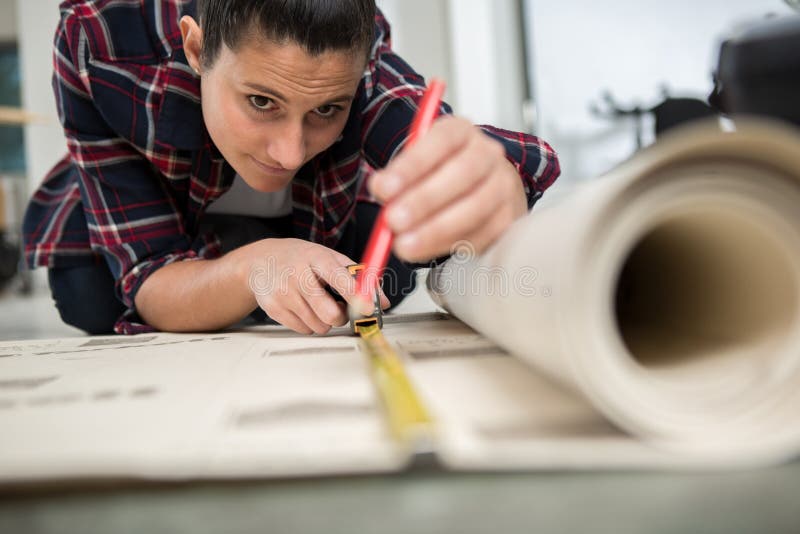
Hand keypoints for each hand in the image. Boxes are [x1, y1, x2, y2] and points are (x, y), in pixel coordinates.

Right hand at [239, 238, 389, 334]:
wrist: (261, 261)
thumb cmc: (301, 259)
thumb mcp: (330, 258)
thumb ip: (359, 279)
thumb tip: (383, 302)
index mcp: (317, 258)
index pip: (339, 277)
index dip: (355, 295)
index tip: (368, 307)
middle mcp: (298, 275)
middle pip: (329, 313)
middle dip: (341, 317)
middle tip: (339, 308)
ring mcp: (283, 293)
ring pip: (318, 326)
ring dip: (325, 321)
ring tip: (318, 304)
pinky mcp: (273, 308)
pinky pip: (304, 330)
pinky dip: (309, 324)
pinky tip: (304, 308)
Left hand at [368, 116, 527, 261]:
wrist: (483, 185)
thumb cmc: (441, 172)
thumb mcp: (416, 164)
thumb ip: (397, 176)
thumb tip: (380, 189)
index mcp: (461, 132)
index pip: (440, 141)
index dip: (411, 165)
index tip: (383, 188)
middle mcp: (487, 154)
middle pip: (462, 174)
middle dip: (423, 201)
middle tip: (393, 220)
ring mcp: (503, 186)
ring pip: (474, 208)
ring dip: (435, 230)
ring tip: (404, 245)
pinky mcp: (508, 219)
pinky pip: (481, 234)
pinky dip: (448, 245)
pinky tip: (424, 251)